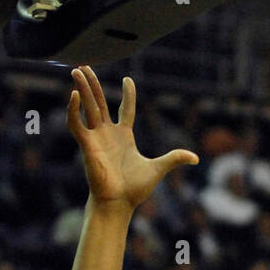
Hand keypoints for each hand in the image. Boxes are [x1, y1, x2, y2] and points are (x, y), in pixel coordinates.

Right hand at [67, 65, 197, 210]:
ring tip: (76, 69)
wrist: (119, 203)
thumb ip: (174, 158)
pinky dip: (73, 109)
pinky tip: (74, 93)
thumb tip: (195, 158)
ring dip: (82, 88)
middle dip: (93, 84)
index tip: (128, 79)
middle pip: (100, 102)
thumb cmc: (135, 190)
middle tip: (85, 66)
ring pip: (87, 106)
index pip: (125, 109)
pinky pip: (76, 124)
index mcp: (125, 136)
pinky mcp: (86, 145)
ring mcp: (96, 138)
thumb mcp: (158, 168)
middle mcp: (108, 133)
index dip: (127, 94)